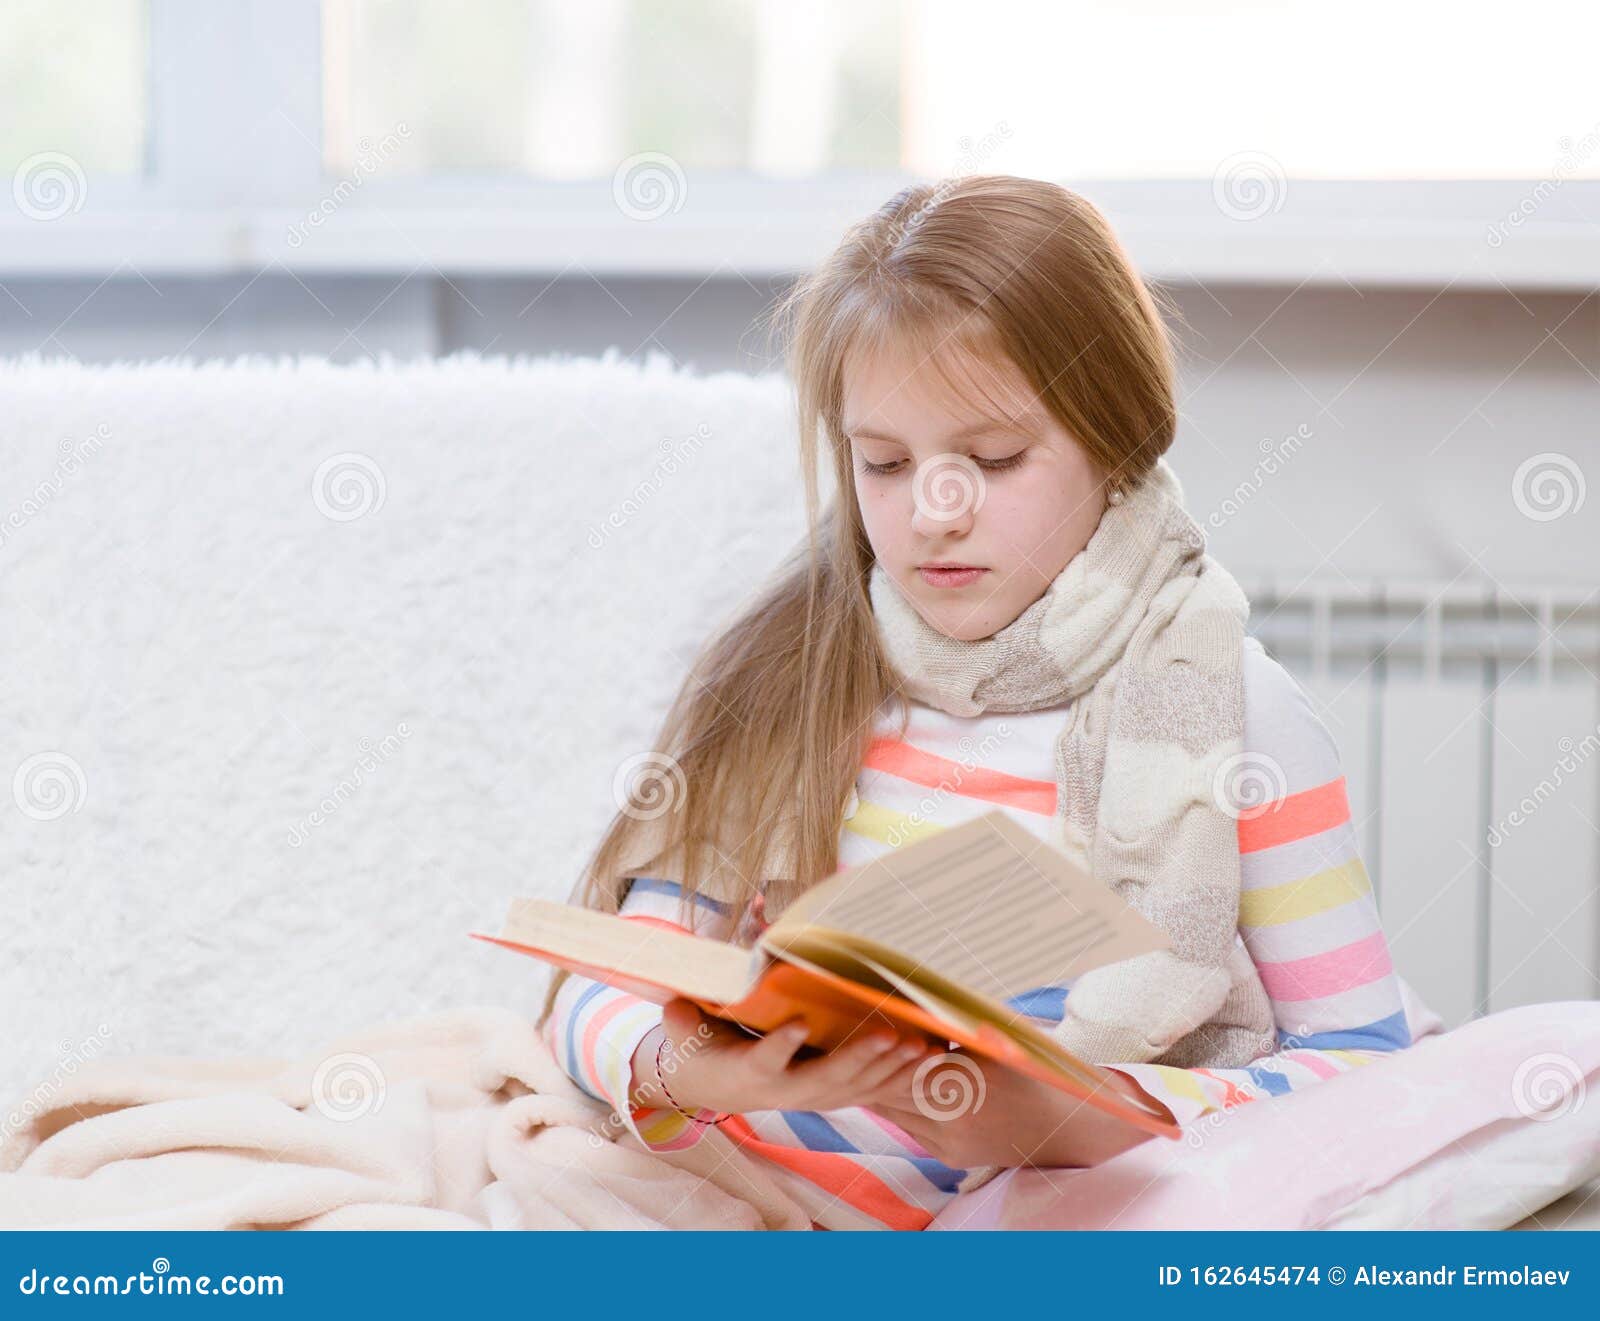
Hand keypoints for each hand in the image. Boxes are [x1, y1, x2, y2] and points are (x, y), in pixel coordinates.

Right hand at [631, 997, 944, 1116]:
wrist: (717, 1088)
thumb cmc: (703, 1048)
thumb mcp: (687, 1030)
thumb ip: (683, 1014)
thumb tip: (672, 992)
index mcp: (749, 1072)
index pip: (765, 1060)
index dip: (781, 1046)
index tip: (797, 1024)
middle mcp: (786, 1092)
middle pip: (826, 1078)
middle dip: (860, 1057)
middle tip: (890, 1035)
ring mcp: (814, 1098)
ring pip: (856, 1087)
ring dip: (890, 1068)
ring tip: (921, 1046)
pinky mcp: (833, 1096)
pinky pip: (871, 1091)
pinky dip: (900, 1077)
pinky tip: (929, 1059)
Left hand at [866, 1046, 1163, 1168]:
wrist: (1068, 1127)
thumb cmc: (1034, 1071)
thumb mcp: (998, 1038)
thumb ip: (956, 1024)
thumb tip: (914, 1001)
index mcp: (966, 1082)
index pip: (905, 1059)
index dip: (883, 1040)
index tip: (864, 1018)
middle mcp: (954, 1118)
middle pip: (892, 1086)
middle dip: (873, 1063)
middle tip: (849, 1036)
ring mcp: (950, 1143)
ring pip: (896, 1110)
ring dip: (879, 1085)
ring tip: (859, 1058)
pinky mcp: (950, 1157)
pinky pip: (911, 1127)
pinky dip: (896, 1104)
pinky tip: (882, 1082)